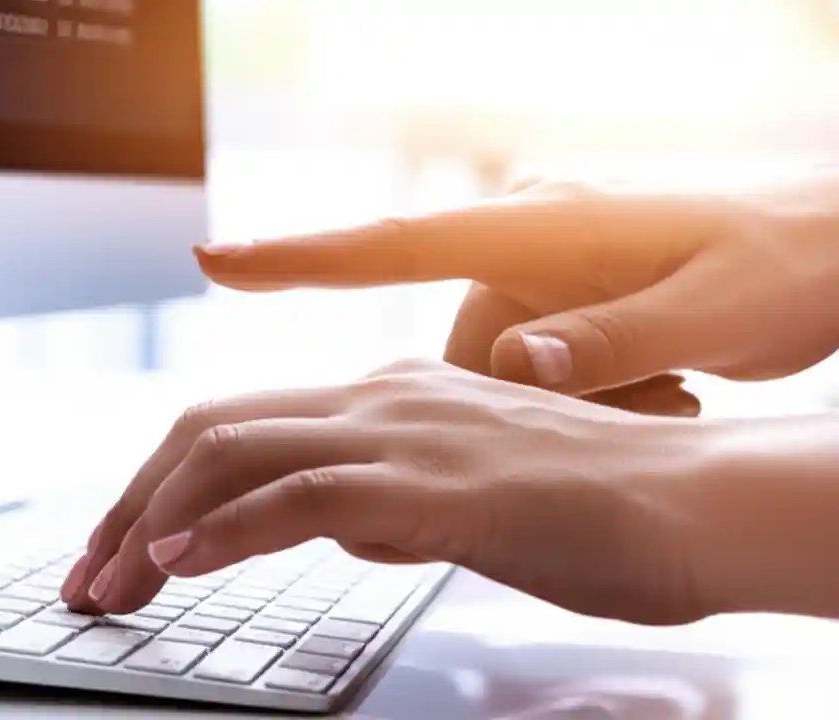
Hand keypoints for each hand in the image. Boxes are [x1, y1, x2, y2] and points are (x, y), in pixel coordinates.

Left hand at [62, 361, 717, 625]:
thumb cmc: (588, 507)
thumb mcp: (457, 499)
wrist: (695, 500)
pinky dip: (228, 527)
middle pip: (211, 429)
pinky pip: (305, 495)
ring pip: (238, 451)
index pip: (239, 427)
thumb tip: (327, 523)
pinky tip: (182, 559)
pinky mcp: (433, 483)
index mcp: (381, 396)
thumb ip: (385, 501)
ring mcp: (402, 431)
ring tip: (111, 584)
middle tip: (89, 575)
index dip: (162, 486)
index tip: (124, 549)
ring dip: (155, 521)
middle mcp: (378, 396)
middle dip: (131, 502)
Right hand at [195, 177, 838, 401]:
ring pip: (488, 370)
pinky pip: (520, 363)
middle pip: (457, 351)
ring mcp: (537, 265)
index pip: (393, 245)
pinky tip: (654, 387)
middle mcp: (522, 240)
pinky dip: (567, 396)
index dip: (295, 258)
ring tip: (667, 393)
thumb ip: (615, 342)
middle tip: (646, 397)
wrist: (831, 243)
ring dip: (553, 407)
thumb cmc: (785, 261)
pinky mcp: (555, 291)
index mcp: (541, 227)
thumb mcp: (716, 311)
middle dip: (516, 403)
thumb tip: (523, 362)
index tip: (213, 260)